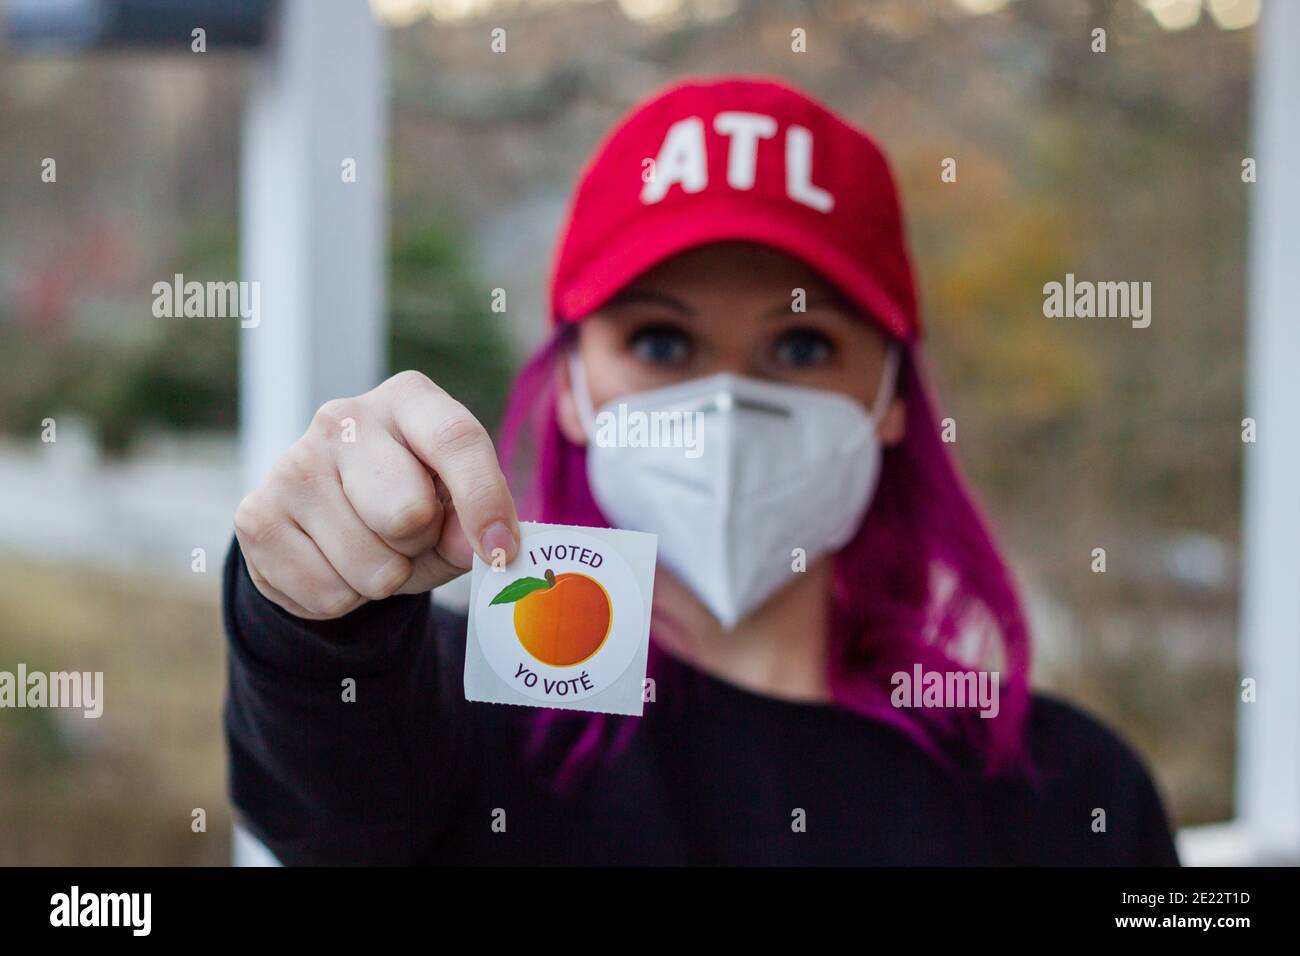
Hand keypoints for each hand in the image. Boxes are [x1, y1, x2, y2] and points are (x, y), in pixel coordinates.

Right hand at [234, 370, 519, 619]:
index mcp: (408, 399)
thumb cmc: (411, 502)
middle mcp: (344, 418)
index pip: (456, 439)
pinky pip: (328, 595)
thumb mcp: (455, 505)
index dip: (484, 500)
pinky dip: (343, 599)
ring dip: (383, 579)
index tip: (502, 550)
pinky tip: (333, 563)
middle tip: (410, 535)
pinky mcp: (256, 516)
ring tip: (371, 548)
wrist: (327, 521)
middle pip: (408, 513)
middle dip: (421, 545)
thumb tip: (480, 545)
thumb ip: (475, 520)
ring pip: (369, 568)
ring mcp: (292, 464)